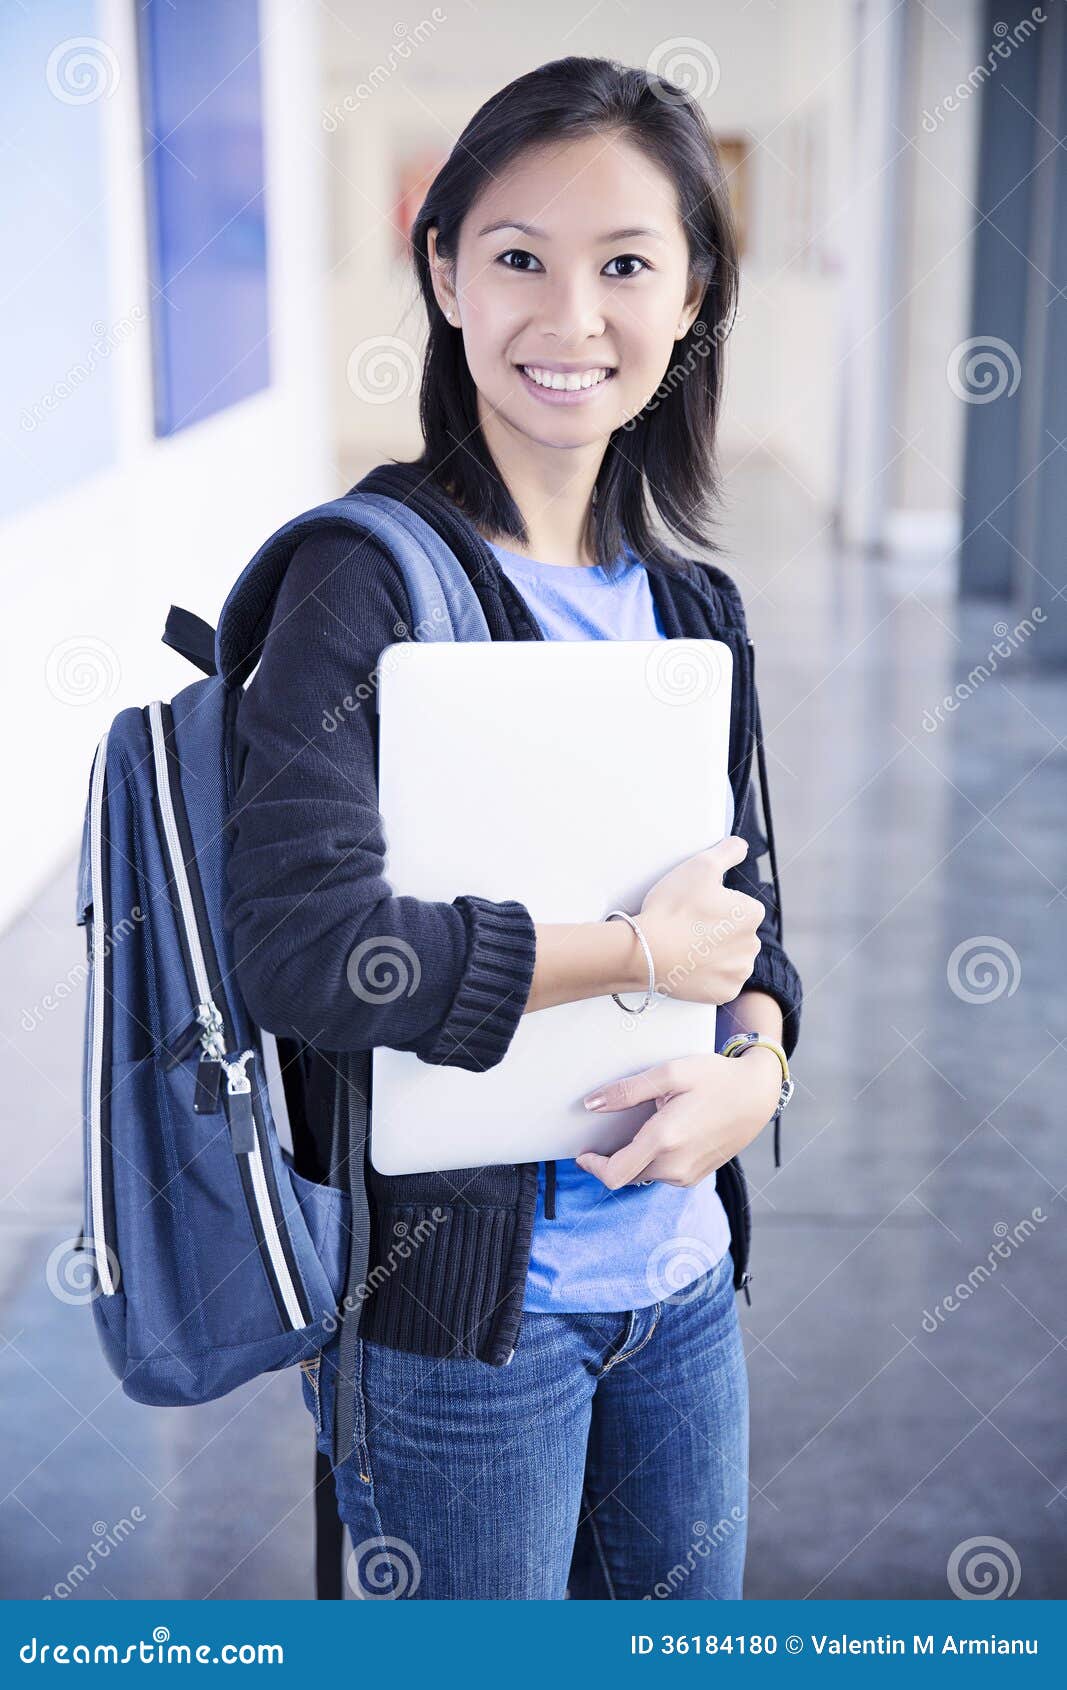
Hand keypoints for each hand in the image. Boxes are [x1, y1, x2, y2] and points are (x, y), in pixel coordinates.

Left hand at [576, 1050, 781, 1189]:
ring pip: (645, 1175)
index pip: (615, 1174)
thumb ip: (628, 1090)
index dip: (593, 1167)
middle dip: (612, 1159)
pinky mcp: (696, 1176)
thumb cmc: (715, 1078)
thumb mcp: (670, 1073)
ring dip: (634, 1159)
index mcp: (664, 1140)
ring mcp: (688, 1175)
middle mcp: (675, 1166)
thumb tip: (591, 1104)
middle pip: (627, 1175)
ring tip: (642, 1127)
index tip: (584, 1154)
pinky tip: (662, 1134)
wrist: (757, 1095)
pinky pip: (663, 1174)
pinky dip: (653, 1160)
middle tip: (610, 1133)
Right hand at [636, 836, 764, 1006]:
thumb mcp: (700, 866)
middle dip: (717, 931)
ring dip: (714, 953)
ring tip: (686, 946)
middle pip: (735, 933)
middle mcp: (753, 944)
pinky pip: (720, 981)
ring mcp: (739, 971)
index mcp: (751, 913)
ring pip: (729, 957)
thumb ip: (727, 851)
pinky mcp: (724, 992)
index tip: (694, 907)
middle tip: (688, 926)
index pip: (738, 905)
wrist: (646, 952)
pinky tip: (689, 965)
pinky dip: (707, 975)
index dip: (715, 904)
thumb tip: (741, 846)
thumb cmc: (672, 908)